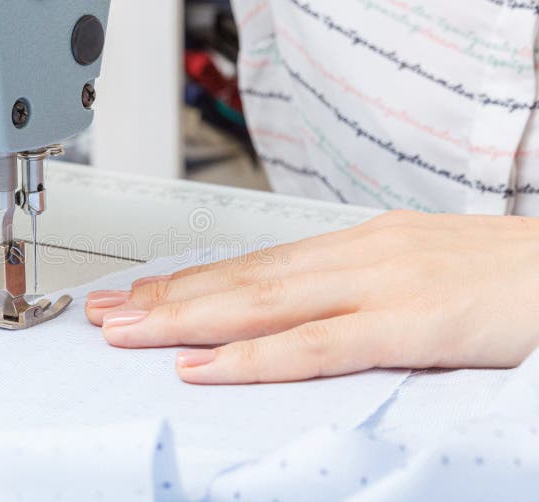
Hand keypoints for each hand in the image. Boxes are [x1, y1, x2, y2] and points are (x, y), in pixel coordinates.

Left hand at [85, 211, 538, 383]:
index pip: (253, 265)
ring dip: (186, 319)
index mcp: (357, 244)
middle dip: (167, 297)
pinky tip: (204, 363)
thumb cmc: (501, 277)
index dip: (190, 282)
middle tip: (108, 311)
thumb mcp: (412, 273)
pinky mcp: (411, 322)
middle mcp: (357, 255)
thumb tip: (299, 313)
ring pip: (261, 304)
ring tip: (129, 330)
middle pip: (241, 280)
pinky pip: (316, 345)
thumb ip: (352, 292)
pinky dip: (253, 356)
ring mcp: (381, 285)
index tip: (140, 293)